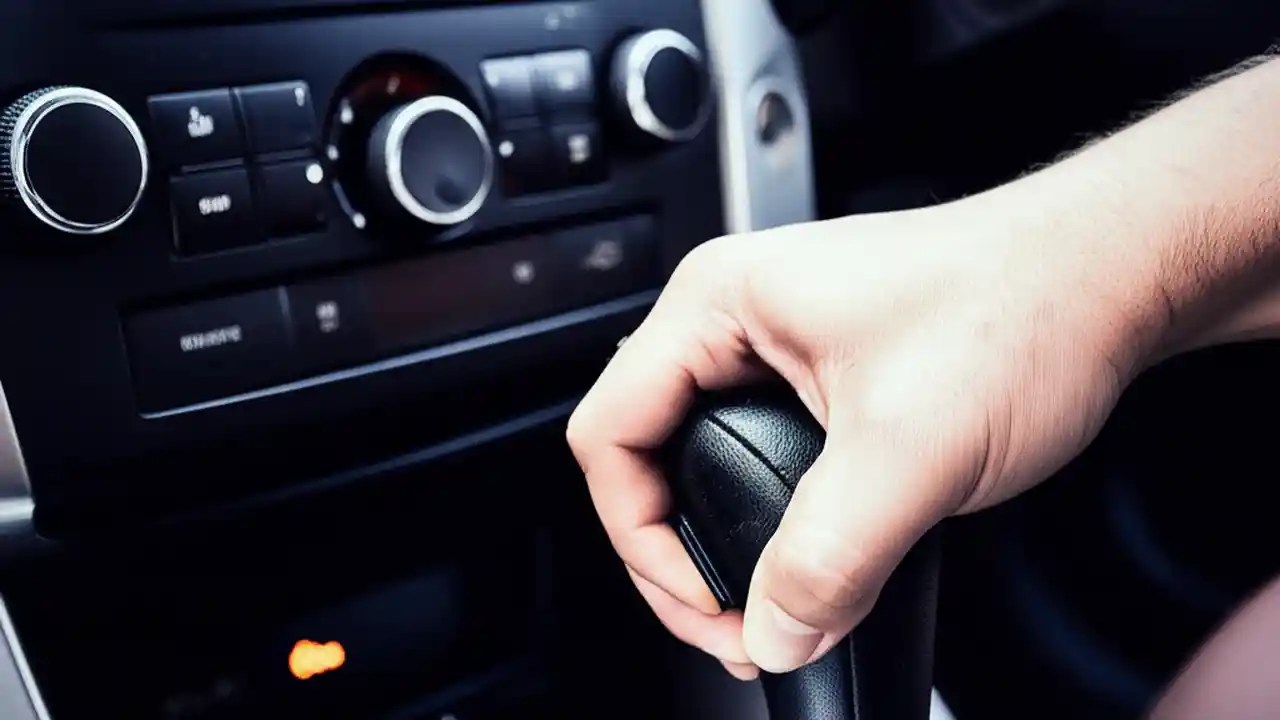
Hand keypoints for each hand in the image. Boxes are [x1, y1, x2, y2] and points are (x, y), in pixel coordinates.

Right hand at [566, 188, 1160, 676]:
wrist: (1110, 277)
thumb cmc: (1021, 304)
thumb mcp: (911, 448)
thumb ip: (830, 557)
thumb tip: (772, 633)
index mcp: (717, 303)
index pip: (610, 436)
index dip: (640, 539)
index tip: (708, 603)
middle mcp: (732, 317)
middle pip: (644, 455)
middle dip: (678, 555)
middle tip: (734, 625)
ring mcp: (773, 344)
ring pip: (697, 460)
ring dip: (724, 543)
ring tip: (763, 606)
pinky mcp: (817, 373)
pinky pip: (752, 455)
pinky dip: (769, 523)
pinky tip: (801, 562)